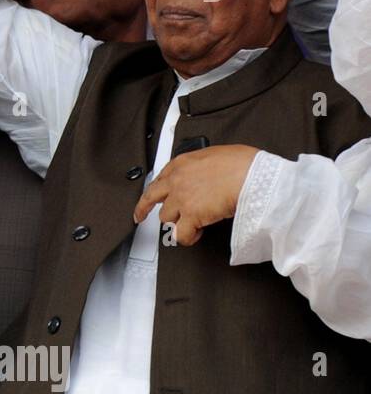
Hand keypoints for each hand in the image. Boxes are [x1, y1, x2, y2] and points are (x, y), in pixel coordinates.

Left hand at [133, 145, 260, 245]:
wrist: (252, 175)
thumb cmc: (244, 164)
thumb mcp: (217, 155)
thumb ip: (203, 167)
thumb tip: (207, 175)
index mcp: (182, 163)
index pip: (160, 178)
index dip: (156, 190)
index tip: (151, 195)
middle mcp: (177, 180)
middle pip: (151, 197)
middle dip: (144, 208)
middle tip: (140, 216)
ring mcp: (182, 199)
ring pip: (166, 217)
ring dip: (177, 222)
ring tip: (189, 225)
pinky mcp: (191, 215)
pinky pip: (181, 234)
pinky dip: (187, 237)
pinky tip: (194, 235)